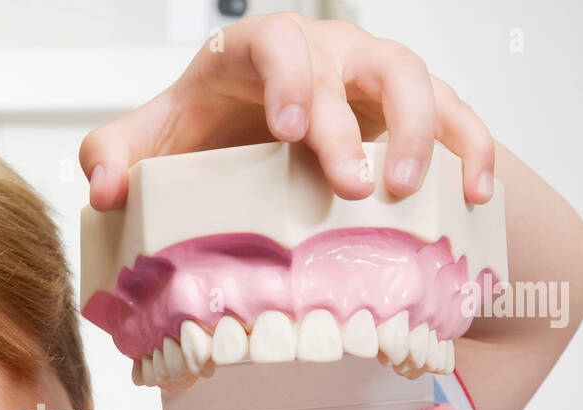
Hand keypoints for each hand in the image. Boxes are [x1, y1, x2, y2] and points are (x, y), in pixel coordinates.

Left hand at [79, 11, 494, 208]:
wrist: (251, 137)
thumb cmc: (205, 135)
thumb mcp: (153, 144)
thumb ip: (115, 155)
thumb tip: (106, 191)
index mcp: (254, 52)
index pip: (273, 42)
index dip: (288, 80)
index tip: (289, 134)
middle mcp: (321, 53)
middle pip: (351, 67)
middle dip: (353, 127)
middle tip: (353, 186)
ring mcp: (369, 74)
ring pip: (414, 78)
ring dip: (420, 132)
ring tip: (407, 191)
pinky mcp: (408, 106)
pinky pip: (456, 112)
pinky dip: (471, 148)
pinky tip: (476, 194)